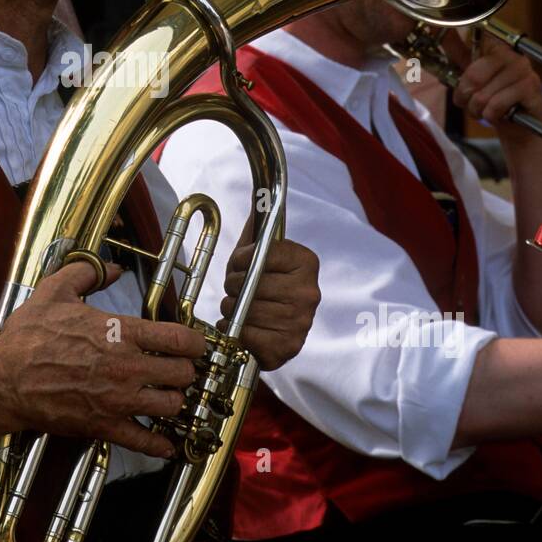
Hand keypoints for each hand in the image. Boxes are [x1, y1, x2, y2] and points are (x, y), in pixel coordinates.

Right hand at [0, 259, 205, 456]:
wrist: (4, 380)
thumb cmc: (28, 338)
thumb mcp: (55, 291)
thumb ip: (87, 273)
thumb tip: (113, 268)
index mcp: (121, 332)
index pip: (180, 339)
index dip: (195, 342)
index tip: (193, 345)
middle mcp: (127, 366)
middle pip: (183, 374)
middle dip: (185, 371)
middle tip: (178, 370)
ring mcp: (118, 400)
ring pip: (171, 406)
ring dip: (173, 402)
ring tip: (166, 397)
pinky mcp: (104, 426)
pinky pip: (145, 442)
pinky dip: (160, 445)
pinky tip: (166, 444)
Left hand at [219, 233, 319, 369]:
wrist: (274, 330)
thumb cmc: (262, 285)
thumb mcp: (258, 252)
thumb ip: (258, 227)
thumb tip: (260, 194)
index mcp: (306, 262)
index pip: (264, 252)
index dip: (242, 259)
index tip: (239, 264)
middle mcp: (310, 292)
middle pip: (252, 283)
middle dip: (233, 286)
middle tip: (235, 290)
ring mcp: (302, 322)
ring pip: (246, 310)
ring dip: (231, 310)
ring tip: (237, 308)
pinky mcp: (289, 347)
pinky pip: (247, 334)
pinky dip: (235, 331)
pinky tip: (241, 328)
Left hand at [442, 28, 541, 133]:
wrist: (524, 122)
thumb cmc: (497, 97)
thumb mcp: (475, 75)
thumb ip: (457, 54)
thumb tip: (434, 28)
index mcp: (498, 48)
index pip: (476, 38)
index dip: (453, 39)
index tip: (435, 31)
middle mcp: (512, 55)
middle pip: (472, 77)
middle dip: (464, 98)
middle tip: (468, 103)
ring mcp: (523, 71)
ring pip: (482, 96)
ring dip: (477, 111)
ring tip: (486, 110)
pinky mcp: (529, 89)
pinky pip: (495, 106)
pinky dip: (491, 117)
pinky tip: (499, 114)